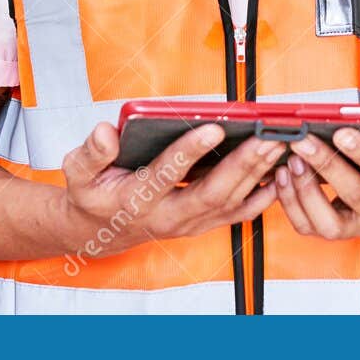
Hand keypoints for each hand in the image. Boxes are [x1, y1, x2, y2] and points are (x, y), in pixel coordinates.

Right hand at [59, 121, 281, 253]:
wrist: (101, 231)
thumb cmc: (94, 197)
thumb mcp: (79, 173)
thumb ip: (91, 152)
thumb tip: (106, 132)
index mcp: (137, 198)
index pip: (166, 173)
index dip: (190, 151)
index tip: (213, 127)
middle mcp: (168, 215)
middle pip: (211, 192)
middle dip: (241, 164)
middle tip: (265, 137)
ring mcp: (189, 222)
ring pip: (229, 202)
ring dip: (257, 174)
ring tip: (277, 145)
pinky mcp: (202, 223)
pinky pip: (237, 214)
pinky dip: (262, 198)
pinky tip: (280, 177)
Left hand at [274, 121, 359, 240]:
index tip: (343, 131)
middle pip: (354, 194)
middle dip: (327, 165)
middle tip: (304, 140)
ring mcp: (359, 225)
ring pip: (328, 223)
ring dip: (306, 191)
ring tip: (292, 159)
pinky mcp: (339, 229)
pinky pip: (310, 227)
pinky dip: (292, 204)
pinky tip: (284, 175)